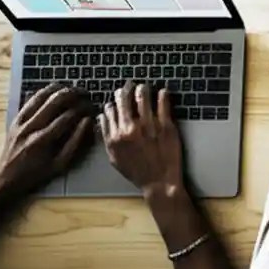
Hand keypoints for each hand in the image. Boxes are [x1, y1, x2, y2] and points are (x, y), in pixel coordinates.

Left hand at [0, 84, 92, 193]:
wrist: (6, 178)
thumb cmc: (36, 174)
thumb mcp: (60, 165)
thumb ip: (76, 142)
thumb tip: (88, 121)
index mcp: (43, 140)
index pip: (68, 115)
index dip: (84, 108)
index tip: (93, 107)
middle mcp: (31, 127)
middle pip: (55, 101)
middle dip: (74, 94)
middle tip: (85, 94)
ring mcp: (21, 121)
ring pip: (41, 96)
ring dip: (59, 89)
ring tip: (72, 89)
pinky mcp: (15, 120)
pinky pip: (30, 100)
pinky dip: (43, 92)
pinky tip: (53, 91)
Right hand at [100, 82, 184, 197]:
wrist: (159, 182)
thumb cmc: (137, 171)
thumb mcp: (114, 158)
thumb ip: (107, 138)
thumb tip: (102, 118)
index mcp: (115, 137)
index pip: (110, 110)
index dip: (113, 102)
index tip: (118, 98)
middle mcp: (130, 129)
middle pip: (124, 99)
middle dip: (126, 90)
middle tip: (130, 86)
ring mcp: (149, 125)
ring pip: (142, 96)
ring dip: (143, 88)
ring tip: (145, 87)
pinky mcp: (166, 125)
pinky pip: (163, 102)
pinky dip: (162, 94)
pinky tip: (163, 91)